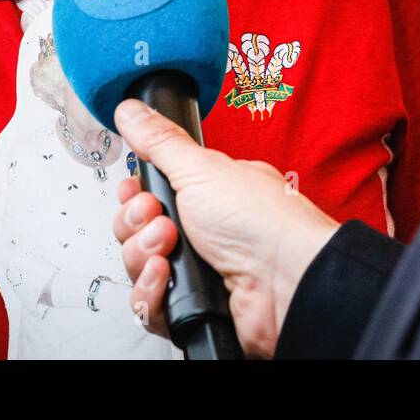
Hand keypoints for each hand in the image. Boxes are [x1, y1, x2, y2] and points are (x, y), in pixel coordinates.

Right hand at [111, 99, 338, 357]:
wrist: (287, 279)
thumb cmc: (261, 220)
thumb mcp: (201, 169)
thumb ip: (160, 142)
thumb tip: (132, 110)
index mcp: (206, 195)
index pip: (149, 195)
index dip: (134, 196)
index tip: (136, 190)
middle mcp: (201, 233)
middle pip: (136, 231)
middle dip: (137, 225)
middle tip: (161, 219)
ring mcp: (198, 271)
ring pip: (138, 268)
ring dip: (143, 256)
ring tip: (169, 247)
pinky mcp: (194, 309)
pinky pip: (150, 306)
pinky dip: (151, 293)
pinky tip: (167, 279)